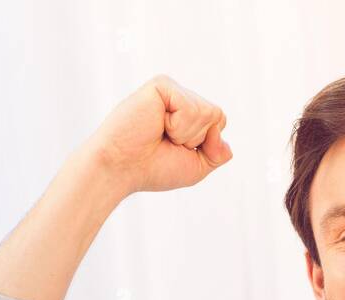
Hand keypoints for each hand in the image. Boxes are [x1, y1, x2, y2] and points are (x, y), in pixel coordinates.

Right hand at [89, 74, 231, 195]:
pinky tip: (156, 124)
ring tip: (160, 133)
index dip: (206, 144)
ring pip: (207, 113)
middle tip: (166, 142)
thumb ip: (218, 153)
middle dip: (197, 139)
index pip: (219, 122)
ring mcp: (171, 90)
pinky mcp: (162, 85)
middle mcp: (180, 99)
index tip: (177, 150)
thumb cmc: (152, 168)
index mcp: (188, 114)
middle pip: (217, 116)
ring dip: (186, 134)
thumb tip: (223, 135)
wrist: (121, 168)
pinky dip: (178, 126)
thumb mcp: (196, 167)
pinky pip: (192, 108)